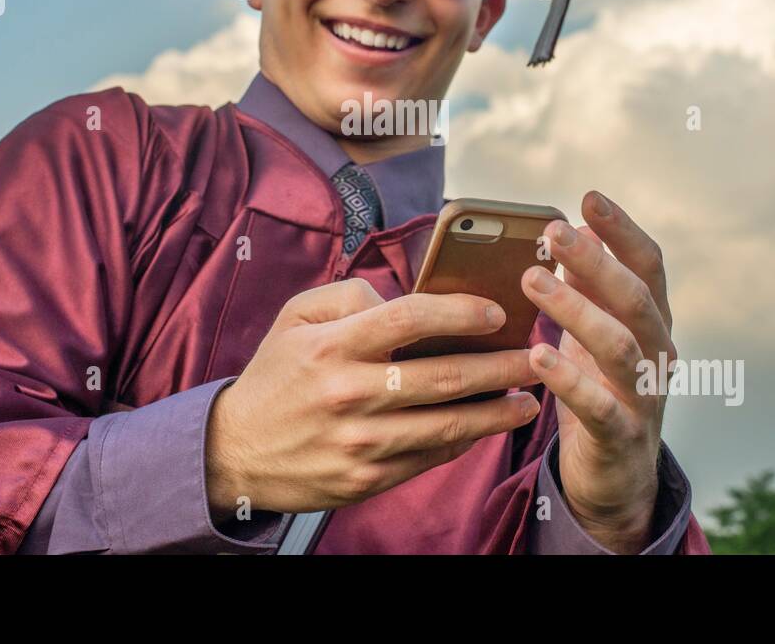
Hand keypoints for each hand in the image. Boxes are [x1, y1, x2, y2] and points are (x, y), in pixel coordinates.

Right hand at [205, 278, 540, 518]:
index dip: (459, 312)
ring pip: (447, 425)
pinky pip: (429, 457)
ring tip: (530, 399)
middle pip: (443, 377)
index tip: (497, 310)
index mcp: (332, 347)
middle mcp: (349, 394)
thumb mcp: (294, 319)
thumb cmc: (276, 376)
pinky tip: (489, 426)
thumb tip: (404, 294)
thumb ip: (348, 295)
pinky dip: (465, 441)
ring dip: (497, 412)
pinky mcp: (366, 480)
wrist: (235, 453)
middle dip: (501, 366)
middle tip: (539, 356)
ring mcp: (360, 443)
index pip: (408, 319)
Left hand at [521, 191, 674, 553]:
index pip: (648, 266)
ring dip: (575, 308)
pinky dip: (568, 379)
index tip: (589, 197)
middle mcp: (658, 354)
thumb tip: (567, 229)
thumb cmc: (600, 390)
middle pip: (635, 299)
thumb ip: (587, 288)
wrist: (616, 477)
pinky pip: (598, 405)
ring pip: (620, 346)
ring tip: (531, 280)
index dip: (622, 230)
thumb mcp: (594, 334)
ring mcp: (644, 396)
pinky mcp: (621, 436)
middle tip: (552, 232)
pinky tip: (536, 355)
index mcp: (653, 323)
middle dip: (596, 260)